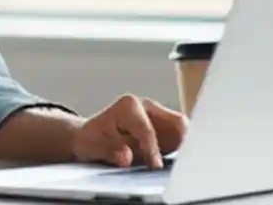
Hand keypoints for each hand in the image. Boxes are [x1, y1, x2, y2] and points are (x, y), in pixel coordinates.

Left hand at [71, 94, 187, 169]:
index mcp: (129, 106)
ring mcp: (158, 118)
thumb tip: (126, 157)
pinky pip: (181, 140)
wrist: (89, 138)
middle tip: (179, 165)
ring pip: (183, 132)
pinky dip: (180, 152)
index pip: (148, 130)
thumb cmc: (90, 139)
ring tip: (176, 166)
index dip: (153, 150)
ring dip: (182, 148)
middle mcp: (147, 107)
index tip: (155, 166)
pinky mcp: (165, 130)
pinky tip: (174, 163)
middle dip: (180, 144)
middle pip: (176, 124)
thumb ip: (110, 151)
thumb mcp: (92, 146)